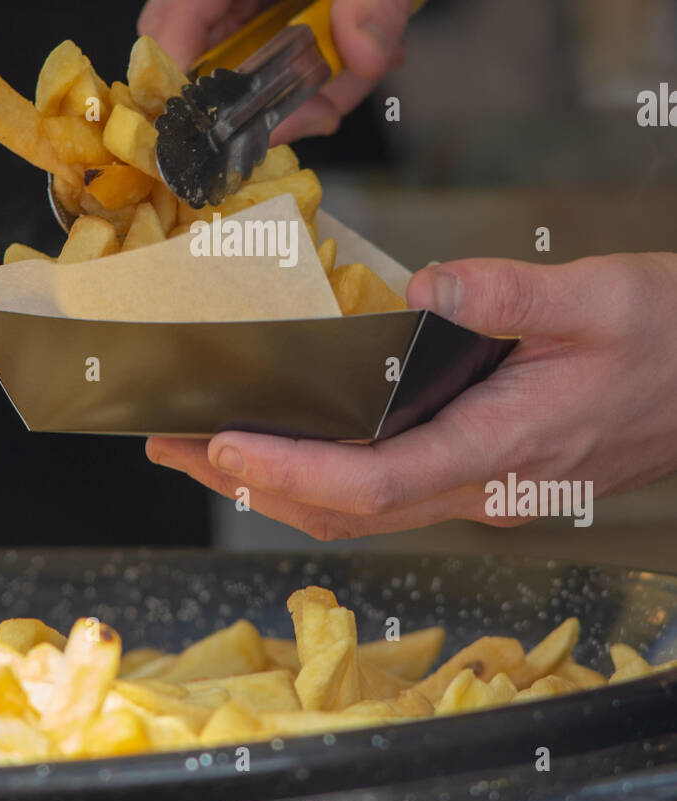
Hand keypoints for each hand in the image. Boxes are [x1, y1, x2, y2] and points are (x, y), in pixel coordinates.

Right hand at [138, 0, 466, 138]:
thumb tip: (362, 63)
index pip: (170, 31)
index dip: (184, 105)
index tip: (223, 160)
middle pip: (198, 58)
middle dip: (265, 101)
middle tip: (337, 104)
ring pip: (225, 57)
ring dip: (290, 79)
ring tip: (361, 57)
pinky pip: (244, 39)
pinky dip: (294, 55)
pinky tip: (346, 36)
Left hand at [145, 253, 676, 538]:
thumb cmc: (668, 339)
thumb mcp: (598, 297)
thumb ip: (508, 296)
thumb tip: (423, 289)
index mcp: (509, 444)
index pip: (377, 482)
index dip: (293, 471)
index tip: (224, 444)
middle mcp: (488, 486)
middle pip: (348, 509)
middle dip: (252, 481)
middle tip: (172, 443)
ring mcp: (487, 490)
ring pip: (364, 511)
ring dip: (279, 485)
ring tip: (205, 446)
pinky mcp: (488, 477)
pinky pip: (390, 494)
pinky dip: (326, 478)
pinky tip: (293, 446)